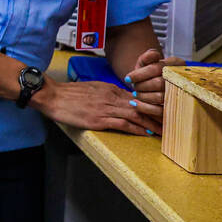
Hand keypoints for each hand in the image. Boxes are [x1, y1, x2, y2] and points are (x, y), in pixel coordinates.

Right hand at [32, 77, 161, 135]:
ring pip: (135, 115)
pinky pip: (123, 124)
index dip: (151, 105)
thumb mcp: (91, 89)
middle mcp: (110, 97)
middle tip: (170, 122)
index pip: (136, 97)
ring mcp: (105, 108)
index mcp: (109, 89)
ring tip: (163, 131)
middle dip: (157, 114)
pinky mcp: (99, 119)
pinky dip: (136, 129)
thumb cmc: (69, 94)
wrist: (52, 96)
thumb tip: (119, 101)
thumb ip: (106, 94)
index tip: (162, 111)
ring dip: (151, 123)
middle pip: (140, 106)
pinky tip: (145, 133)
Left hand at [123, 48, 185, 107]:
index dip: (140, 74)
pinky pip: (161, 111)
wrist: (152, 86)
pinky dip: (145, 108)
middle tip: (134, 87)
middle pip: (159, 83)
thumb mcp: (145, 63)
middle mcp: (182, 79)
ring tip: (135, 94)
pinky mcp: (176, 109)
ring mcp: (182, 95)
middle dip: (142, 86)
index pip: (157, 68)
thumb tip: (153, 54)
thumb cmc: (148, 74)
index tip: (128, 78)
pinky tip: (136, 104)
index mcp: (176, 64)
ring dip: (143, 96)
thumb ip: (147, 57)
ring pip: (161, 97)